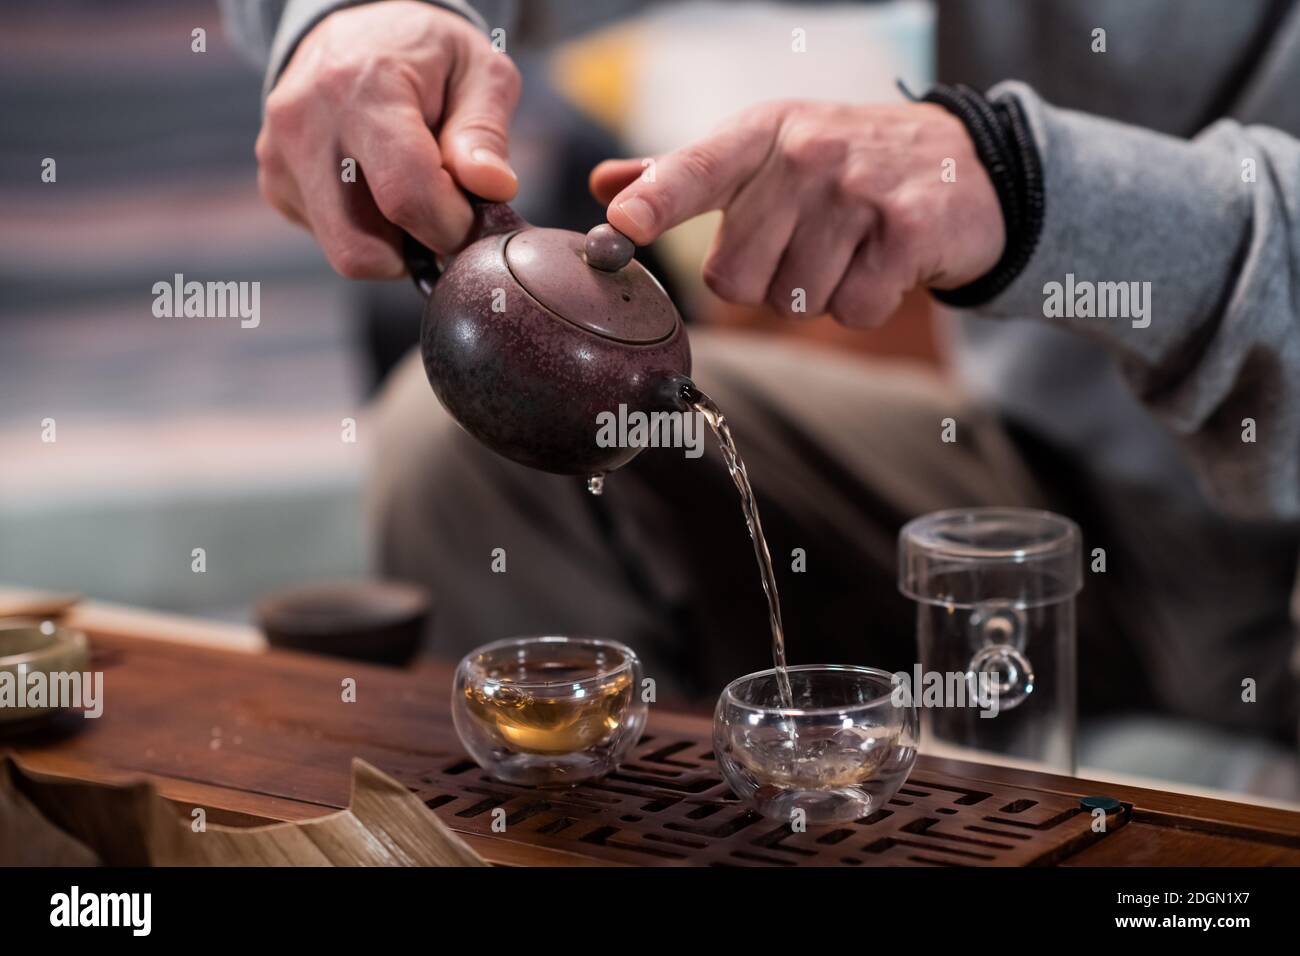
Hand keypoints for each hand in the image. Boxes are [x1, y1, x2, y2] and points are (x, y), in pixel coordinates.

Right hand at [256, 1, 520, 277]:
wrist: (358, 28)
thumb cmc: (427, 54)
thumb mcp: (479, 70)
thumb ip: (486, 132)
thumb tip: (493, 188)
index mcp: (365, 91)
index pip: (407, 198)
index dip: (452, 227)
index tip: (472, 214)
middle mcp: (307, 126)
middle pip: (364, 249)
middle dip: (417, 249)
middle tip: (444, 215)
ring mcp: (282, 159)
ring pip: (346, 253)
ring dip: (393, 244)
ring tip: (413, 193)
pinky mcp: (275, 185)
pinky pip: (330, 240)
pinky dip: (367, 231)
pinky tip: (378, 186)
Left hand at [590, 100, 1004, 326]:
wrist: (964, 166)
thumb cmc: (842, 166)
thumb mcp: (765, 152)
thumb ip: (685, 175)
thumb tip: (608, 187)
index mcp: (760, 134)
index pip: (694, 169)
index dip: (657, 202)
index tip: (623, 224)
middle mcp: (805, 155)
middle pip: (735, 278)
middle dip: (764, 283)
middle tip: (804, 246)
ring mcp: (858, 191)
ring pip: (794, 302)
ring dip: (817, 295)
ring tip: (847, 251)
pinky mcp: (907, 231)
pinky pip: (852, 311)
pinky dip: (864, 303)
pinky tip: (882, 265)